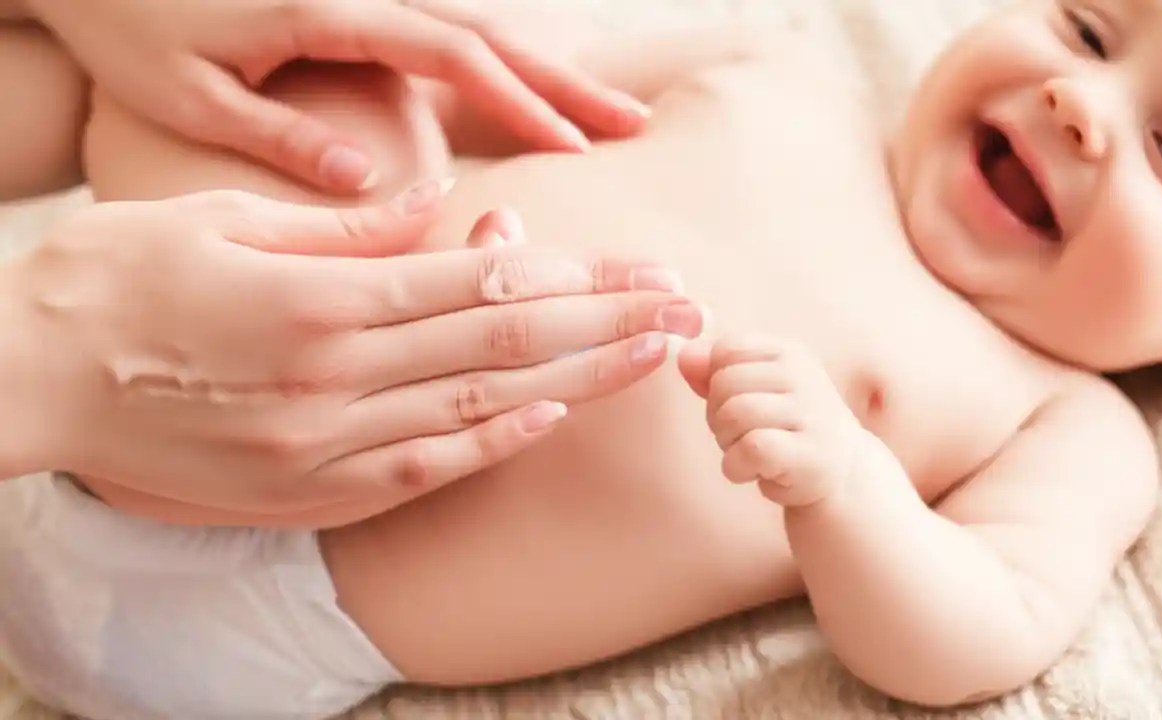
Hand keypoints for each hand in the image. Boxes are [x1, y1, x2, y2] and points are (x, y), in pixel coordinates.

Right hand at [5, 183, 698, 513]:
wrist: (25, 379)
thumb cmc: (115, 282)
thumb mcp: (225, 222)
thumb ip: (350, 232)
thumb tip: (449, 213)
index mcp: (317, 302)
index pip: (482, 286)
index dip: (579, 277)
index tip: (647, 268)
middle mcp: (333, 380)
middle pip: (502, 346)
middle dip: (607, 327)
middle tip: (689, 312)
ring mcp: (322, 445)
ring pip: (478, 408)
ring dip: (576, 383)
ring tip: (654, 360)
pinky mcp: (306, 491)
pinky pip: (421, 470)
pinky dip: (492, 442)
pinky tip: (552, 417)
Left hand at [27, 0, 648, 192]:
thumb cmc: (123, 25)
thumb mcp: (188, 92)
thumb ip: (281, 135)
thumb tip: (370, 178)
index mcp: (327, 8)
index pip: (450, 50)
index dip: (518, 99)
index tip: (573, 146)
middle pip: (488, 27)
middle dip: (564, 78)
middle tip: (633, 123)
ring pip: (477, 22)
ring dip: (545, 67)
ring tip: (607, 112)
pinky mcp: (353, 1)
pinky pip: (445, 27)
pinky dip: (500, 60)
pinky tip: (532, 92)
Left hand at [679, 335, 877, 506]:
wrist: (839, 472)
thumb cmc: (783, 426)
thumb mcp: (750, 391)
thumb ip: (712, 370)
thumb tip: (683, 355)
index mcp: (788, 352)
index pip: (724, 350)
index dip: (715, 382)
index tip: (738, 404)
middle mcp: (804, 375)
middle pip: (724, 383)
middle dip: (717, 416)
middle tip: (742, 436)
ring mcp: (812, 413)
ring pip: (734, 414)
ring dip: (726, 443)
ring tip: (748, 454)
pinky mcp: (810, 454)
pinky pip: (751, 448)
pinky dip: (737, 466)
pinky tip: (753, 473)